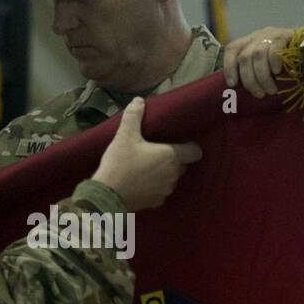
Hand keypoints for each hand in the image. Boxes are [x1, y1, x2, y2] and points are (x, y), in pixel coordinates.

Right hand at [92, 97, 201, 211]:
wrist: (107, 195)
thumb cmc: (120, 162)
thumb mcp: (125, 135)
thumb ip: (134, 116)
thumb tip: (139, 100)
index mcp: (171, 156)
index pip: (195, 151)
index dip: (189, 146)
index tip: (178, 143)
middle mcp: (173, 174)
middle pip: (182, 165)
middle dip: (173, 159)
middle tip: (156, 152)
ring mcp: (165, 190)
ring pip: (171, 179)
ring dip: (164, 173)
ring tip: (146, 167)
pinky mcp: (156, 202)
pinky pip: (161, 192)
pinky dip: (154, 187)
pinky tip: (141, 182)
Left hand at [223, 26, 293, 97]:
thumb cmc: (284, 62)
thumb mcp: (264, 64)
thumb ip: (252, 70)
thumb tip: (238, 90)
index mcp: (249, 41)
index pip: (232, 49)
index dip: (229, 67)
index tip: (233, 84)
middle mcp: (257, 36)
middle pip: (245, 57)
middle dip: (249, 80)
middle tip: (259, 94)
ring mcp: (271, 34)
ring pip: (258, 55)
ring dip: (263, 77)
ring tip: (271, 90)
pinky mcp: (284, 35)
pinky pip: (274, 50)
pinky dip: (273, 64)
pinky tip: (277, 73)